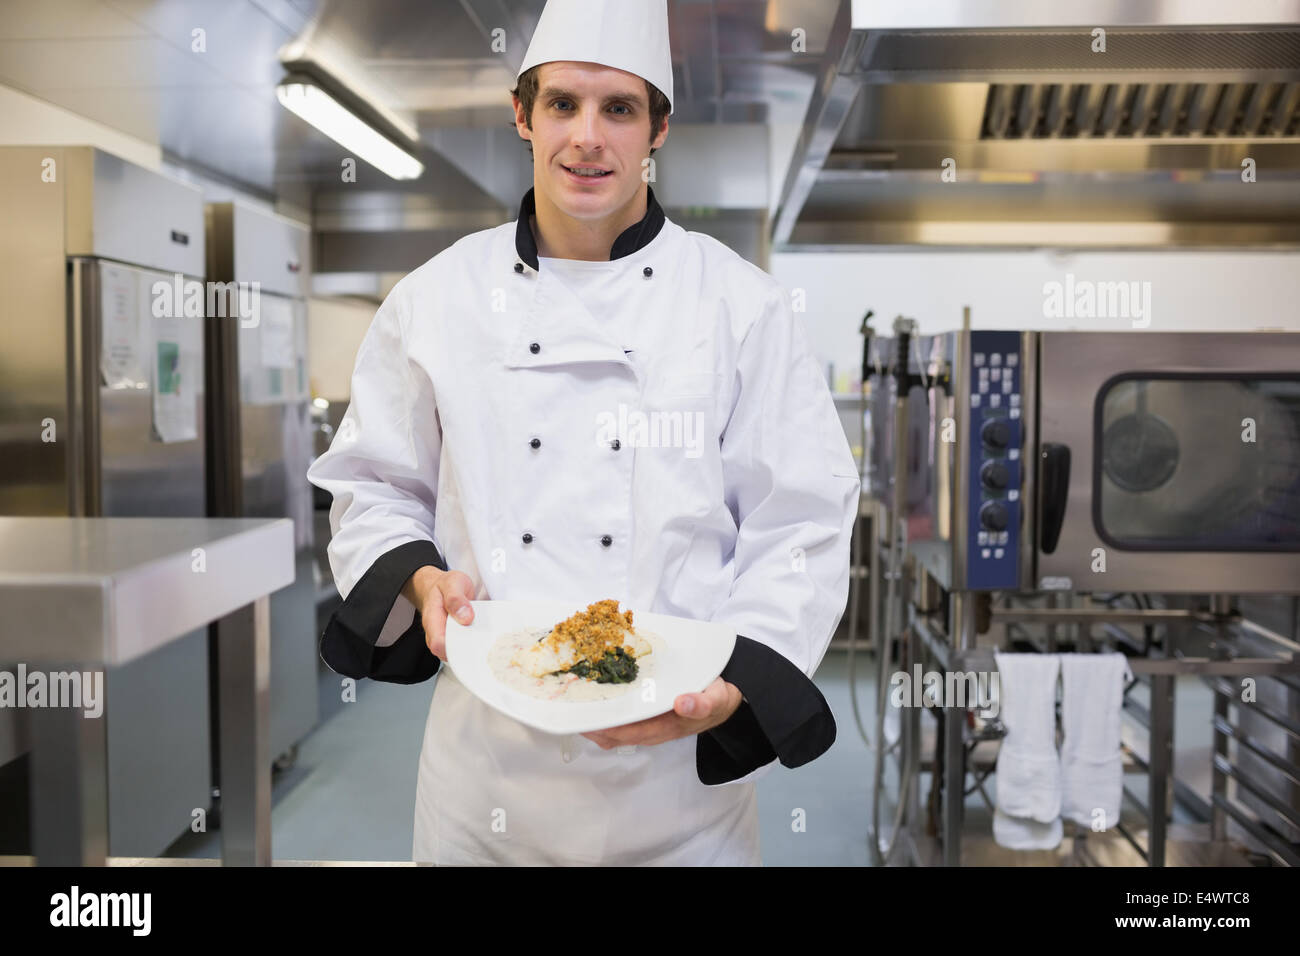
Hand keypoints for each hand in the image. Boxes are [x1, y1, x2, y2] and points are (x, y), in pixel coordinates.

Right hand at [401, 566, 474, 660]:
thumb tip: (465, 617)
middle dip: (463, 652)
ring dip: (467, 650)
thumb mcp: (452, 583)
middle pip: (446, 653)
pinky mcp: (452, 637)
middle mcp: (435, 631)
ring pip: (453, 652)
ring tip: (482, 642)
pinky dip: (469, 646)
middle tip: (480, 644)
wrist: (440, 586)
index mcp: (432, 619)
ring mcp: (443, 636)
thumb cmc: (445, 585)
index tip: (470, 641)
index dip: (453, 648)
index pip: (437, 643)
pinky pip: (459, 647)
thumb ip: (456, 599)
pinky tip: (479, 640)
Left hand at [581, 677, 742, 748]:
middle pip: (612, 735)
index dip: (602, 728)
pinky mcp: (646, 716)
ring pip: (613, 729)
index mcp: (665, 727)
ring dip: (593, 719)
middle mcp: (652, 729)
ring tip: (572, 700)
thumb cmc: (717, 698)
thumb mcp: (716, 698)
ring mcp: (647, 725)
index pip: (626, 733)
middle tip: (566, 706)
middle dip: (589, 725)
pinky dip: (604, 711)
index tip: (581, 717)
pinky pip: (620, 719)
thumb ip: (703, 703)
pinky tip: (594, 695)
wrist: (726, 701)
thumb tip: (683, 704)